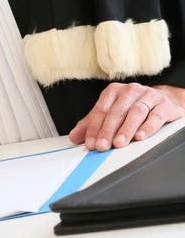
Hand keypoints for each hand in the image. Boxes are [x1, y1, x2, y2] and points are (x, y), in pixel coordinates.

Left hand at [69, 82, 184, 150]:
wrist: (162, 100)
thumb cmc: (132, 107)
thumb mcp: (110, 113)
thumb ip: (92, 124)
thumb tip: (74, 136)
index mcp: (114, 91)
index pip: (101, 109)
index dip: (94, 127)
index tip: (90, 143)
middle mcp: (130, 91)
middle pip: (117, 111)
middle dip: (108, 130)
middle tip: (102, 146)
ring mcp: (148, 96)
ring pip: (135, 112)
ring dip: (126, 129)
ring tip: (119, 143)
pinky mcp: (164, 105)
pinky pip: (156, 116)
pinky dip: (148, 127)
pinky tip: (140, 136)